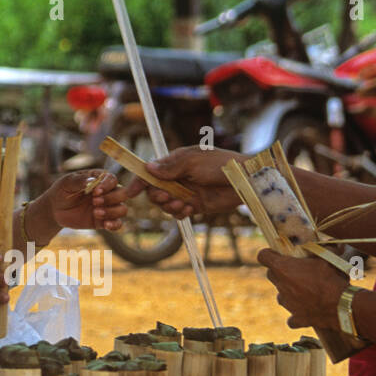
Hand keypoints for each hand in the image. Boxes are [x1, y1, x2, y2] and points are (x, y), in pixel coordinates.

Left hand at [40, 170, 128, 231]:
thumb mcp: (67, 183)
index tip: (96, 192)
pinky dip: (115, 225)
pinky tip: (106, 225)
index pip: (112, 179)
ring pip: (122, 209)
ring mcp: (107, 207)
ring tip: (96, 213)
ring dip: (112, 212)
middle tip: (94, 202)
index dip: (107, 186)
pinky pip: (117, 224)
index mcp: (100, 179)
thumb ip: (80, 181)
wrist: (55, 208)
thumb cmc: (62, 190)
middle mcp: (107, 192)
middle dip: (111, 198)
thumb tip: (92, 182)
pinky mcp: (104, 220)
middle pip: (123, 194)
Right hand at [124, 146, 243, 218]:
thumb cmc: (221, 164)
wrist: (244, 180)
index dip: (139, 181)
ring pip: (165, 204)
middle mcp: (178, 177)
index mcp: (175, 162)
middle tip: (166, 196)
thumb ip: (170, 167)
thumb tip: (147, 168)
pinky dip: (179, 213)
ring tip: (180, 204)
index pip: (150, 172)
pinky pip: (178, 212)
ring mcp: (186, 192)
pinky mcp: (195, 205)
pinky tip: (188, 210)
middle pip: (154, 190)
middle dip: (157, 196)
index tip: (130, 192)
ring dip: (168, 206)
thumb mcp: (193, 161)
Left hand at [258, 250, 347, 328]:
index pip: (263, 256)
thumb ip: (325, 249)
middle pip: (271, 275)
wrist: (340, 304)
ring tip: (306, 290)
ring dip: (289, 292)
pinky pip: (292, 317)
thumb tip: (331, 242)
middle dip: (280, 271)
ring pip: (281, 295)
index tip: (277, 253)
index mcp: (283, 268)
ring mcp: (287, 303)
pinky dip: (298, 313)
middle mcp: (280, 285)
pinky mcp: (296, 318)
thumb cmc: (331, 277)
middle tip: (296, 270)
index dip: (269, 253)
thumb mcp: (329, 257)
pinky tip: (308, 309)